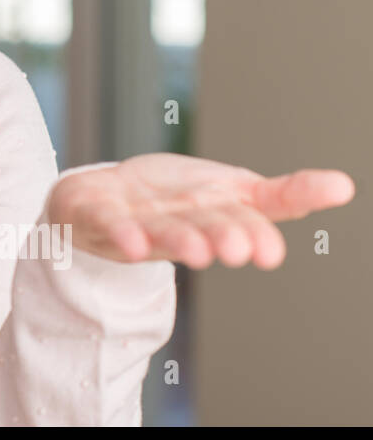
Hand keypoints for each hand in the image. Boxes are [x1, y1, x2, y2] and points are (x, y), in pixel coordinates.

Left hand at [47, 153, 354, 268]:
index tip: (271, 253)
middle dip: (222, 238)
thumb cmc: (172, 200)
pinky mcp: (94, 216)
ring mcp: (136, 224)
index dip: (256, 236)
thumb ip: (285, 194)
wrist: (100, 200)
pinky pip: (107, 224)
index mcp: (214, 219)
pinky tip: (131, 243)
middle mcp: (178, 227)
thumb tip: (344, 186)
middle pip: (204, 231)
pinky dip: (119, 232)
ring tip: (197, 251)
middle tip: (239, 251)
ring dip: (179, 242)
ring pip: (160, 233)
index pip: (243, 223)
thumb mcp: (232, 190)